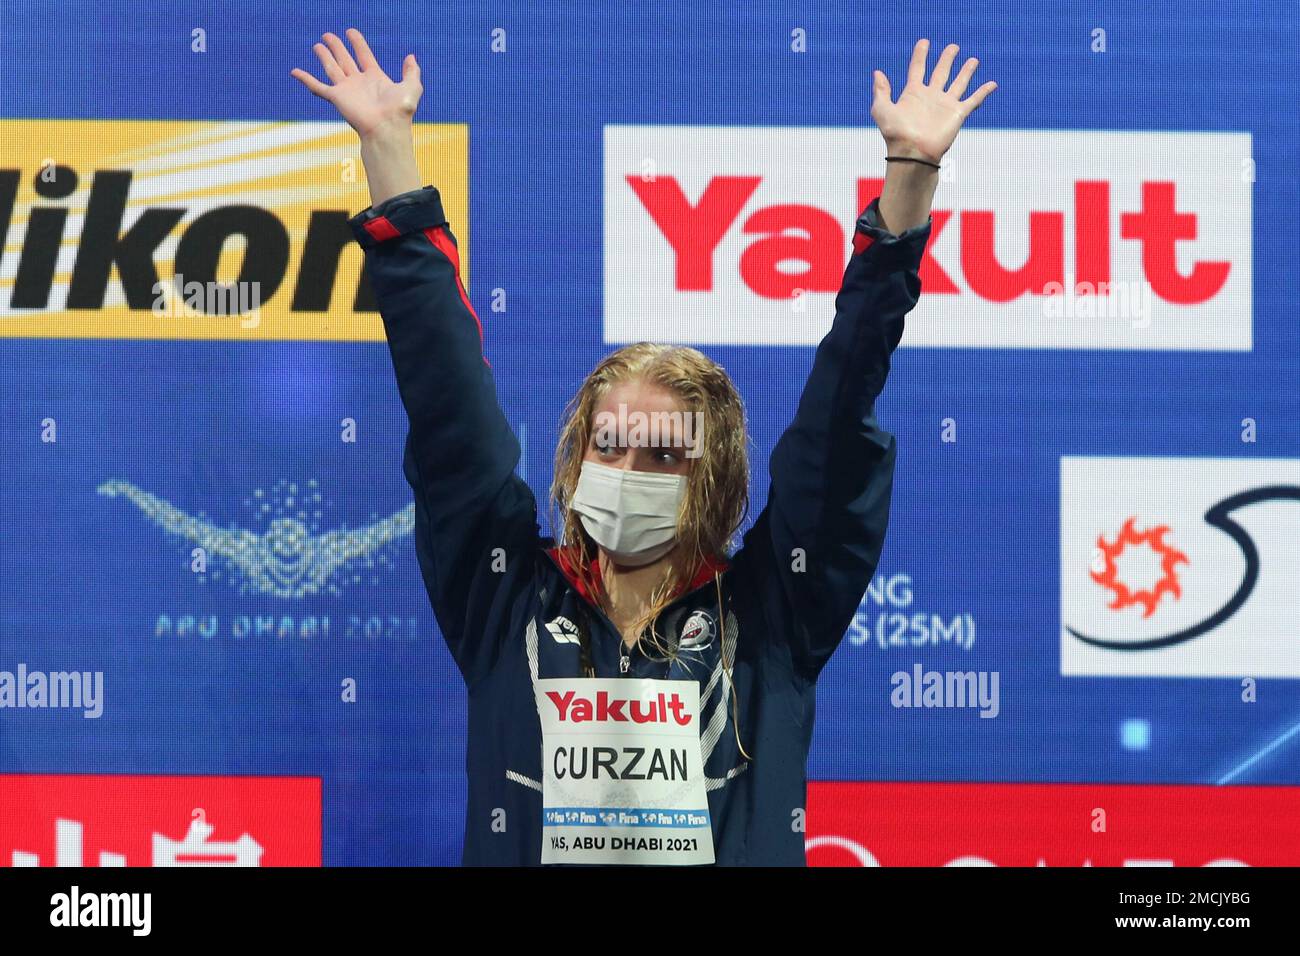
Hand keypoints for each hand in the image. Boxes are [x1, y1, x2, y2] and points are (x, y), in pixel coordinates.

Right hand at [291, 29, 422, 138]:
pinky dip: (305, 79)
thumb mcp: (412, 87)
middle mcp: (359, 83)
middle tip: (328, 35)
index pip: (363, 55)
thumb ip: (412, 71)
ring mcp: (346, 90)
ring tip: (317, 45)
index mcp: (375, 78)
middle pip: (345, 59)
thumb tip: (411, 57)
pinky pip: (317, 87)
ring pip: (332, 68)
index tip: (350, 31)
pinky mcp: (336, 98)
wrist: (387, 127)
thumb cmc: (400, 111)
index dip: (357, 42)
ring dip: (324, 56)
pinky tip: (295, 72)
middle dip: (337, 47)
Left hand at [871, 39, 996, 162]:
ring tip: (973, 60)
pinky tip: (992, 84)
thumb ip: (881, 91)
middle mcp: (931, 96)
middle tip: (953, 47)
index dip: (920, 54)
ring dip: (966, 71)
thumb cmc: (896, 134)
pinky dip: (983, 92)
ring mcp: (945, 105)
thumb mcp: (882, 110)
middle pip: (941, 72)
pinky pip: (974, 100)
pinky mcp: (958, 114)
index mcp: (913, 93)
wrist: (912, 152)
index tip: (924, 42)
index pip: (917, 68)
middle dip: (947, 59)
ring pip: (959, 83)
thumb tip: (877, 73)